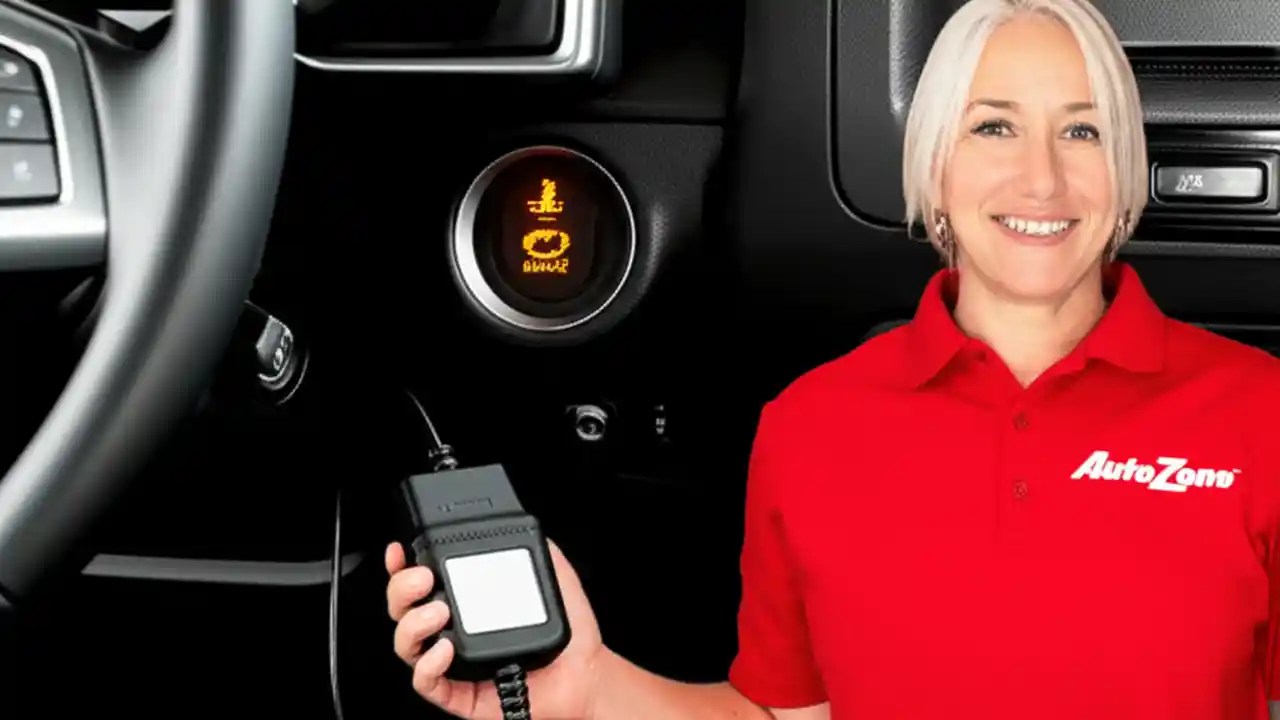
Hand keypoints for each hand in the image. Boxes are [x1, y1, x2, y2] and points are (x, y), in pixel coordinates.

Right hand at [386, 539, 606, 719]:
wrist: (587, 672)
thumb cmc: (569, 629)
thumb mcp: (553, 575)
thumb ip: (532, 548)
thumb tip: (516, 527)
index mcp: (465, 600)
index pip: (420, 582)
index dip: (401, 566)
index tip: (400, 552)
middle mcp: (451, 630)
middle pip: (403, 609)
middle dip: (401, 589)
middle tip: (423, 578)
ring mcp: (452, 662)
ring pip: (407, 646)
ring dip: (411, 625)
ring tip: (438, 612)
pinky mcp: (459, 694)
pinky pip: (427, 684)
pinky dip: (428, 666)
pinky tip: (445, 649)